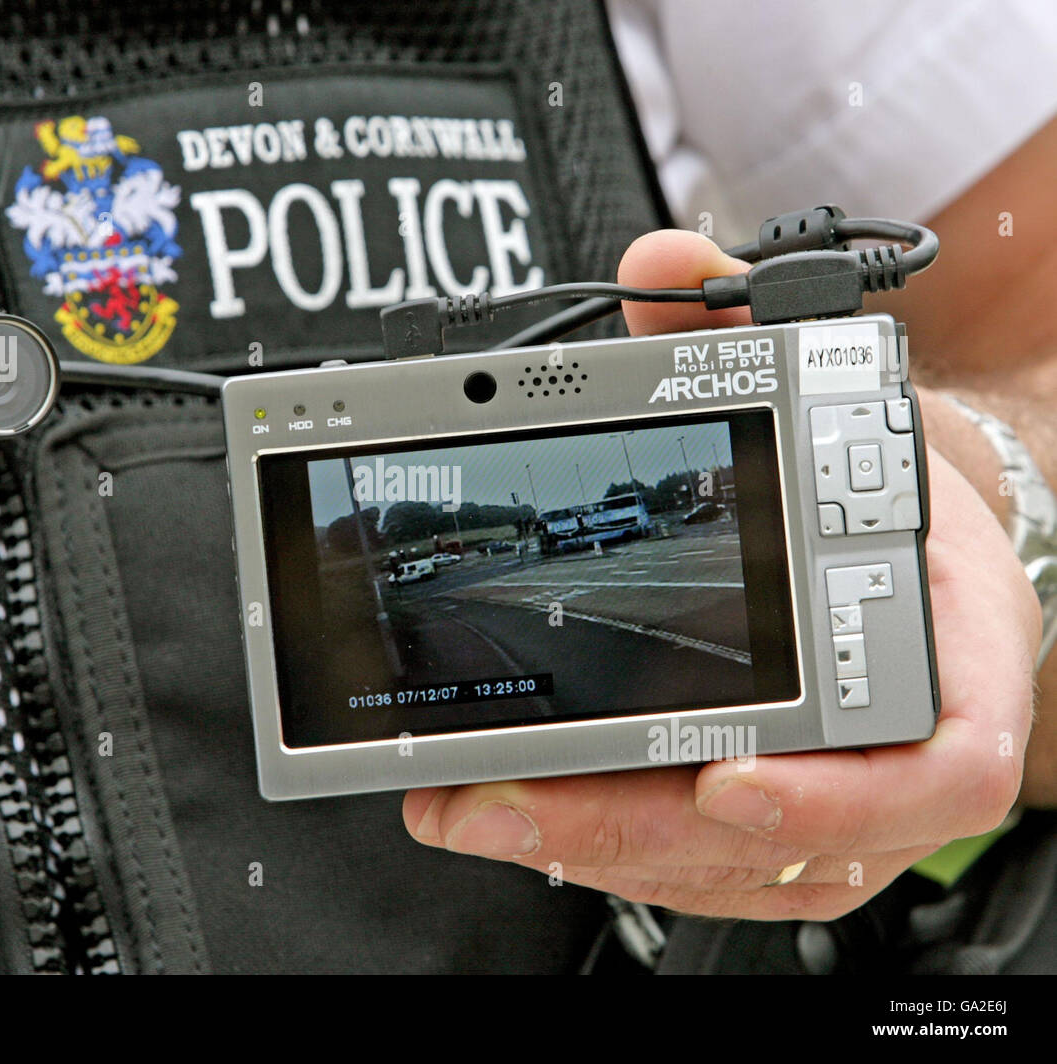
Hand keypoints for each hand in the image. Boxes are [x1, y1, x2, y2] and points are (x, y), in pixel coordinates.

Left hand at [402, 230, 1042, 919]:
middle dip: (638, 829)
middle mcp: (903, 740)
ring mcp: (840, 792)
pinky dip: (615, 850)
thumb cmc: (883, 477)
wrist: (904, 528)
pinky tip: (532, 820)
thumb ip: (747, 318)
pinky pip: (705, 862)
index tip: (722, 779)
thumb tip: (669, 264)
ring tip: (485, 812)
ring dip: (599, 849)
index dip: (840, 794)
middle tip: (513, 805)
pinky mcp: (779, 814)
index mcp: (952, 645)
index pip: (945, 760)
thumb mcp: (836, 391)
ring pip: (730, 866)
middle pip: (790, 836)